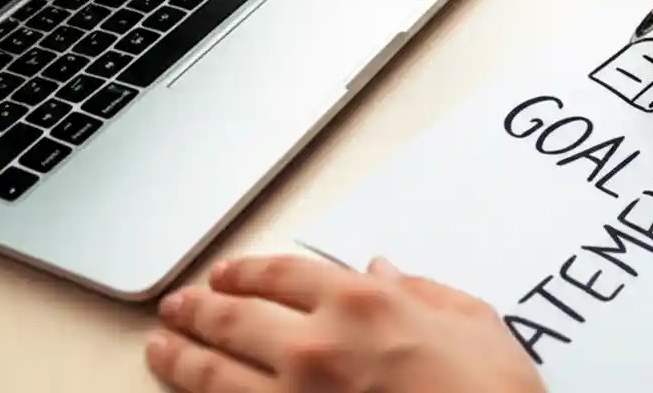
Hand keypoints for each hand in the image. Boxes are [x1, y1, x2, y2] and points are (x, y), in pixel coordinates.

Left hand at [145, 254, 544, 392]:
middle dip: (198, 309)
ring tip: (160, 347)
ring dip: (181, 357)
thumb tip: (386, 272)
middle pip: (234, 318)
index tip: (228, 273)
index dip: (247, 271)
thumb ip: (421, 290)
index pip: (282, 275)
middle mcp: (318, 347)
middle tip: (178, 305)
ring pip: (215, 375)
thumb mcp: (472, 320)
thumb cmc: (492, 391)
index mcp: (362, 303)